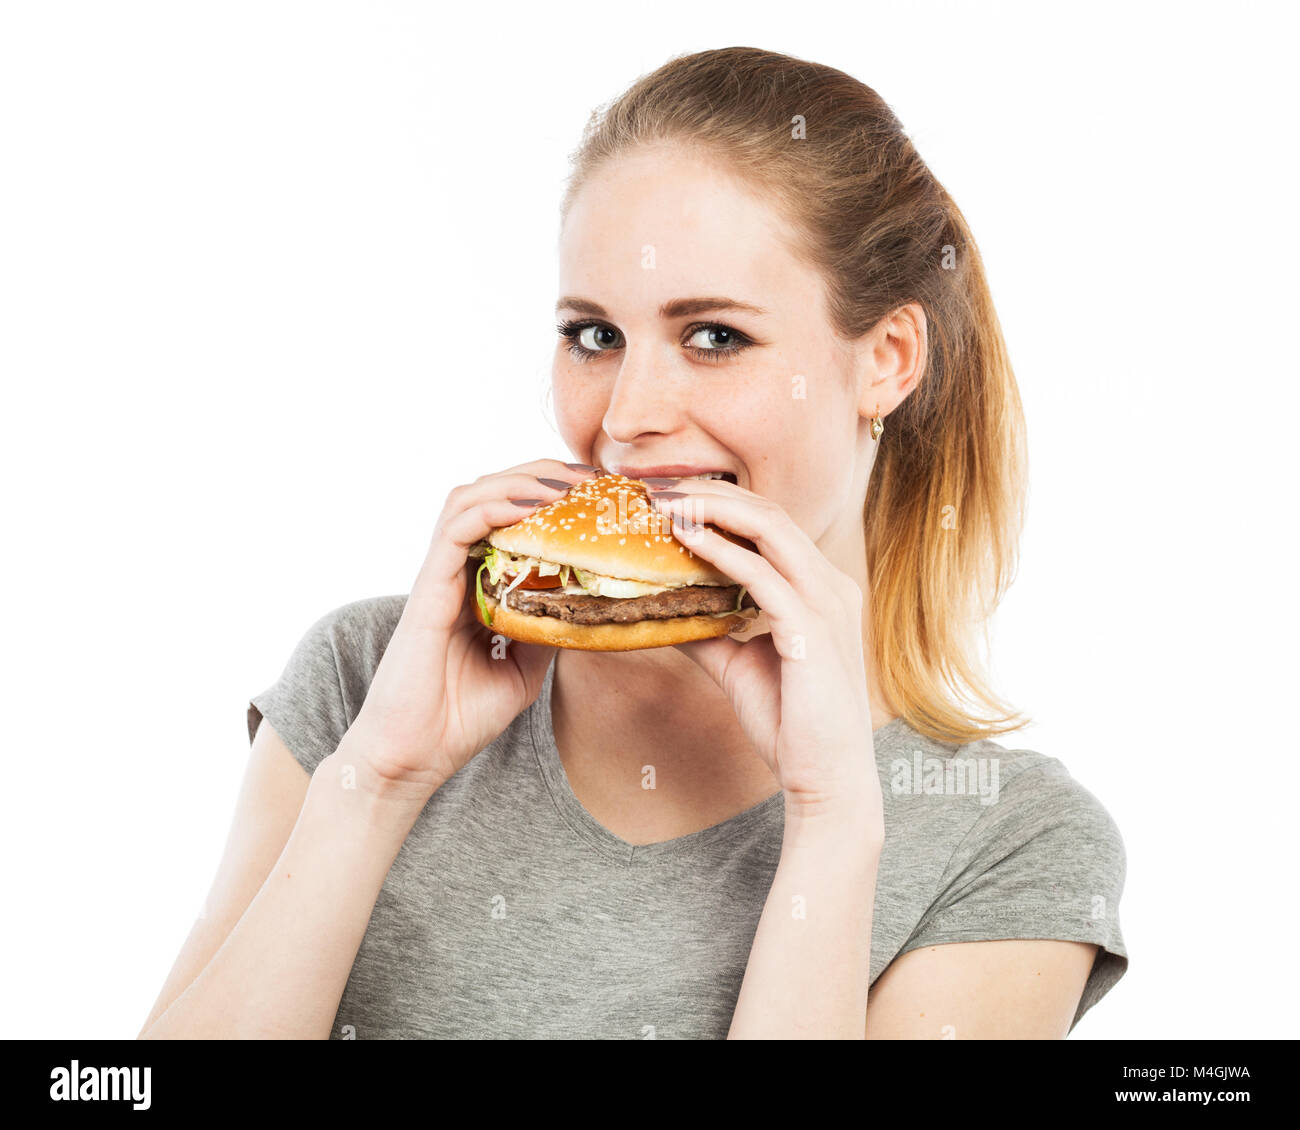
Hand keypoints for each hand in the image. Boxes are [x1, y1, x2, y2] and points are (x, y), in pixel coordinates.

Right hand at [342, 459, 598, 794]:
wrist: (413, 759)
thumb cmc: (457, 720)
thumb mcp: (523, 672)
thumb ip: (545, 633)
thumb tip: (586, 605)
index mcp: (475, 586)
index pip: (509, 519)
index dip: (549, 497)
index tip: (596, 496)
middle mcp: (455, 572)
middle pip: (492, 495)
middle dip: (541, 475)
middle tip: (590, 476)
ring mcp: (438, 577)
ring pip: (470, 498)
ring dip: (519, 480)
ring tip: (565, 481)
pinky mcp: (426, 589)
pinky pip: (455, 529)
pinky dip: (493, 506)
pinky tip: (530, 503)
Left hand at [647, 480, 882, 825]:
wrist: (827, 780)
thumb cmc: (792, 725)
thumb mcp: (739, 666)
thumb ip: (709, 631)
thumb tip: (663, 611)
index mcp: (821, 589)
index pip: (771, 525)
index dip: (722, 503)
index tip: (671, 497)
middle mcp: (831, 586)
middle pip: (770, 514)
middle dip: (713, 493)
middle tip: (659, 487)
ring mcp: (827, 605)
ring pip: (771, 530)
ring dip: (715, 509)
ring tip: (667, 502)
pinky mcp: (812, 631)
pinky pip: (764, 577)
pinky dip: (724, 552)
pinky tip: (689, 539)